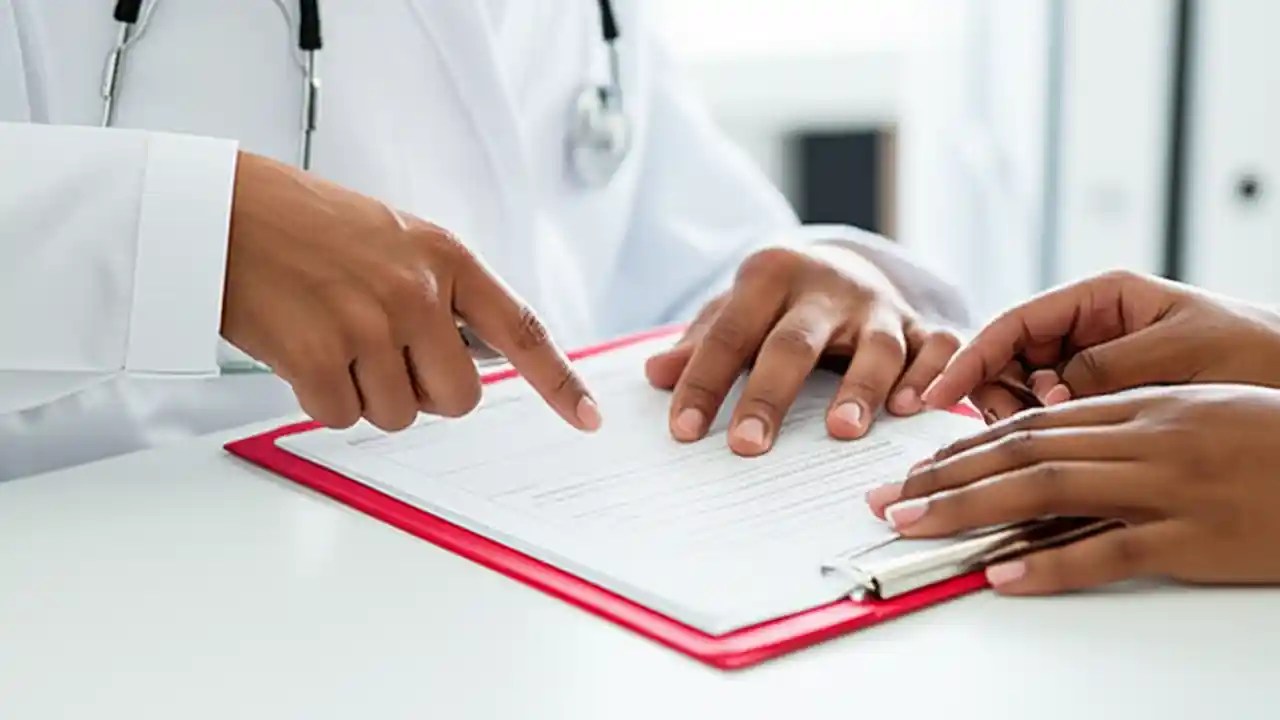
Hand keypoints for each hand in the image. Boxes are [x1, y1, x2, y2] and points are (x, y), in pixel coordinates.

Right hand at [221, 152, 598, 432]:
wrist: (224, 211)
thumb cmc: (307, 225)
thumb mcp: (396, 240)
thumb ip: (442, 293)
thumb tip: (472, 360)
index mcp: (447, 259)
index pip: (521, 329)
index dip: (558, 381)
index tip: (586, 418)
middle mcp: (418, 293)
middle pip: (458, 399)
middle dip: (424, 393)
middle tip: (383, 356)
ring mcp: (371, 326)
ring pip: (398, 416)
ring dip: (366, 394)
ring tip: (332, 337)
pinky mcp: (320, 357)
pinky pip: (342, 417)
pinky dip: (321, 398)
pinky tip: (302, 351)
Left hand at [644, 245, 960, 455]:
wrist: (847, 265)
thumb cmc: (778, 304)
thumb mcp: (735, 311)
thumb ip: (701, 343)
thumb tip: (655, 374)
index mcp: (770, 276)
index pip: (729, 335)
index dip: (704, 383)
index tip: (684, 431)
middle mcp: (826, 287)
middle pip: (794, 342)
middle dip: (770, 395)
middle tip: (749, 445)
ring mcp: (877, 306)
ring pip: (875, 345)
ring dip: (861, 388)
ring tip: (842, 431)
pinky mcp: (920, 323)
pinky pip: (936, 346)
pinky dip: (932, 375)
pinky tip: (915, 408)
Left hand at [867, 384, 1279, 594]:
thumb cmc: (1276, 440)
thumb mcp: (1196, 411)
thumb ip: (1126, 423)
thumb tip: (1056, 444)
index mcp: (1142, 408)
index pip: (1032, 424)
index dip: (967, 446)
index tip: (920, 466)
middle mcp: (1145, 440)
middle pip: (1023, 452)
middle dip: (946, 475)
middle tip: (889, 498)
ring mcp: (1169, 489)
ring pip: (1047, 491)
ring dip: (970, 509)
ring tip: (915, 524)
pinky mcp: (1194, 539)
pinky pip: (1109, 552)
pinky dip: (1050, 564)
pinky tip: (1001, 574)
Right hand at [923, 270, 1279, 416]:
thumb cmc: (1260, 354)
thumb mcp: (1181, 353)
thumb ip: (1109, 367)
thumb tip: (1048, 396)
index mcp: (1104, 299)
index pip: (1015, 323)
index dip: (972, 356)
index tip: (940, 392)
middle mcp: (1091, 329)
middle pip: (1009, 359)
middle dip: (991, 393)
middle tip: (999, 428)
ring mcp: (1095, 367)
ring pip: (1024, 392)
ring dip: (1015, 418)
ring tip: (1032, 442)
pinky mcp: (1105, 404)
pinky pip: (1053, 419)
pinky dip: (1041, 436)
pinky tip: (1048, 453)